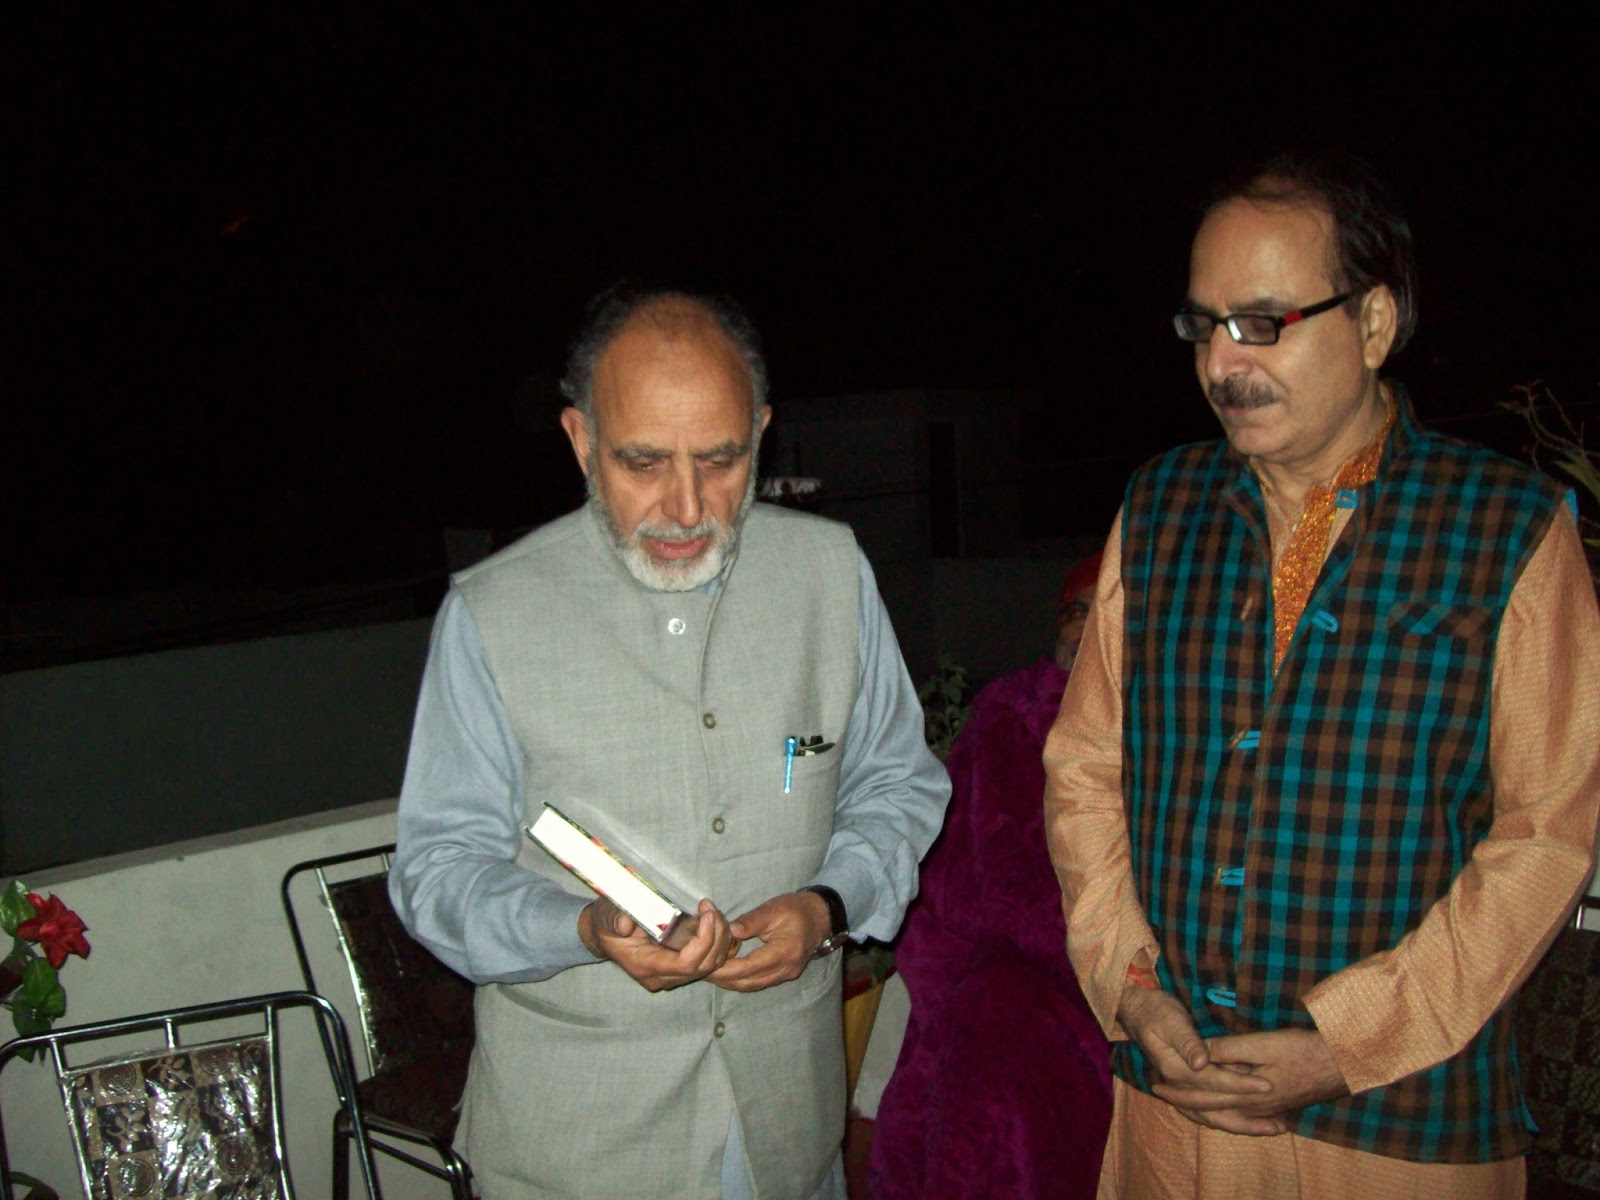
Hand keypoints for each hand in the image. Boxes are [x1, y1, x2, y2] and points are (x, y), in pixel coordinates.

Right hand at [578, 896, 732, 992]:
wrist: (603, 936)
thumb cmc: (606, 923)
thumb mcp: (606, 917)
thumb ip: (614, 920)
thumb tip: (625, 924)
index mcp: (646, 966)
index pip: (686, 964)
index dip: (703, 941)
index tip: (706, 914)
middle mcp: (662, 977)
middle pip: (704, 966)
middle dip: (716, 936)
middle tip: (711, 909)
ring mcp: (672, 975)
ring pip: (710, 965)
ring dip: (720, 938)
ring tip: (711, 911)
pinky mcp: (680, 968)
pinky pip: (707, 960)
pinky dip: (716, 941)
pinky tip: (710, 920)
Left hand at [708, 891, 831, 992]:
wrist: (821, 917)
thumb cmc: (797, 909)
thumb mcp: (773, 909)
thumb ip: (751, 921)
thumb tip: (729, 930)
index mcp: (784, 952)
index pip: (750, 967)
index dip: (727, 969)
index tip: (708, 965)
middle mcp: (786, 969)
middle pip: (749, 982)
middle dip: (725, 979)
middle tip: (703, 971)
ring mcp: (786, 974)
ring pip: (753, 986)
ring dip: (732, 982)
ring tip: (712, 973)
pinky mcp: (784, 975)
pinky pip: (759, 982)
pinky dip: (742, 980)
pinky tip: (729, 973)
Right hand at [1118, 983, 1281, 1135]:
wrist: (1138, 1010)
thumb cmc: (1156, 1011)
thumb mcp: (1172, 1021)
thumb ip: (1187, 1042)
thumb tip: (1201, 1062)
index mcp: (1176, 1070)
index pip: (1215, 1082)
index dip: (1241, 1083)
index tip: (1267, 1086)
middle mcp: (1178, 1086)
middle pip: (1215, 1109)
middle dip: (1248, 1116)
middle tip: (1278, 1124)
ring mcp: (1180, 1089)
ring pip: (1212, 1117)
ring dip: (1241, 1125)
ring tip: (1270, 1128)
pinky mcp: (1185, 1087)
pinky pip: (1207, 1111)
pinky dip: (1227, 1119)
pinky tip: (1246, 1121)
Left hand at [1154, 1028, 1346, 1123]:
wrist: (1342, 1064)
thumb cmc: (1303, 1049)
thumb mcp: (1263, 1044)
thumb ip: (1229, 1050)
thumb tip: (1199, 1054)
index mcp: (1247, 1094)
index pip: (1204, 1096)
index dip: (1179, 1090)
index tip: (1157, 1082)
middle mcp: (1255, 1109)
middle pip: (1211, 1110)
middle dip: (1184, 1102)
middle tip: (1159, 1092)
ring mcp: (1267, 1112)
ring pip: (1227, 1116)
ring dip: (1203, 1111)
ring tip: (1184, 1104)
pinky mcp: (1277, 1108)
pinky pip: (1244, 1117)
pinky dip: (1227, 1116)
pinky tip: (1224, 1113)